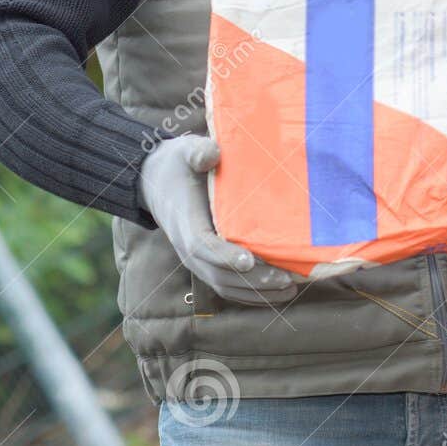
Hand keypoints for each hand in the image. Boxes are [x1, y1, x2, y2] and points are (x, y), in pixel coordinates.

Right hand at [139, 134, 297, 306]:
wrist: (158, 181)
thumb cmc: (180, 165)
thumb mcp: (186, 152)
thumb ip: (198, 152)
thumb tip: (212, 154)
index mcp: (184, 221)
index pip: (201, 245)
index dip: (224, 255)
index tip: (249, 261)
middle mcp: (188, 247)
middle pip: (217, 273)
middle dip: (251, 280)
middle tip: (284, 280)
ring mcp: (197, 259)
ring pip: (224, 284)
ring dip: (256, 292)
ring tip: (288, 289)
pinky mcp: (207, 263)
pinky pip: (227, 285)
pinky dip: (251, 294)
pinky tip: (277, 293)